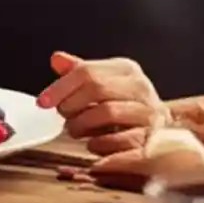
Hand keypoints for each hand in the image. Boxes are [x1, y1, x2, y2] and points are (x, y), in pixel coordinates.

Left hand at [37, 52, 169, 155]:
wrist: (160, 128)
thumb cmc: (123, 104)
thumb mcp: (102, 84)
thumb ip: (79, 73)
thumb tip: (56, 59)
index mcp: (126, 69)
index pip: (87, 72)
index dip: (60, 87)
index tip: (42, 102)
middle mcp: (140, 87)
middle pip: (96, 88)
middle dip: (71, 105)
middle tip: (63, 116)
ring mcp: (148, 112)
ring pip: (108, 113)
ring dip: (83, 124)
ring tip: (76, 129)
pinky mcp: (151, 137)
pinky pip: (119, 140)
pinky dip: (99, 143)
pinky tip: (92, 142)